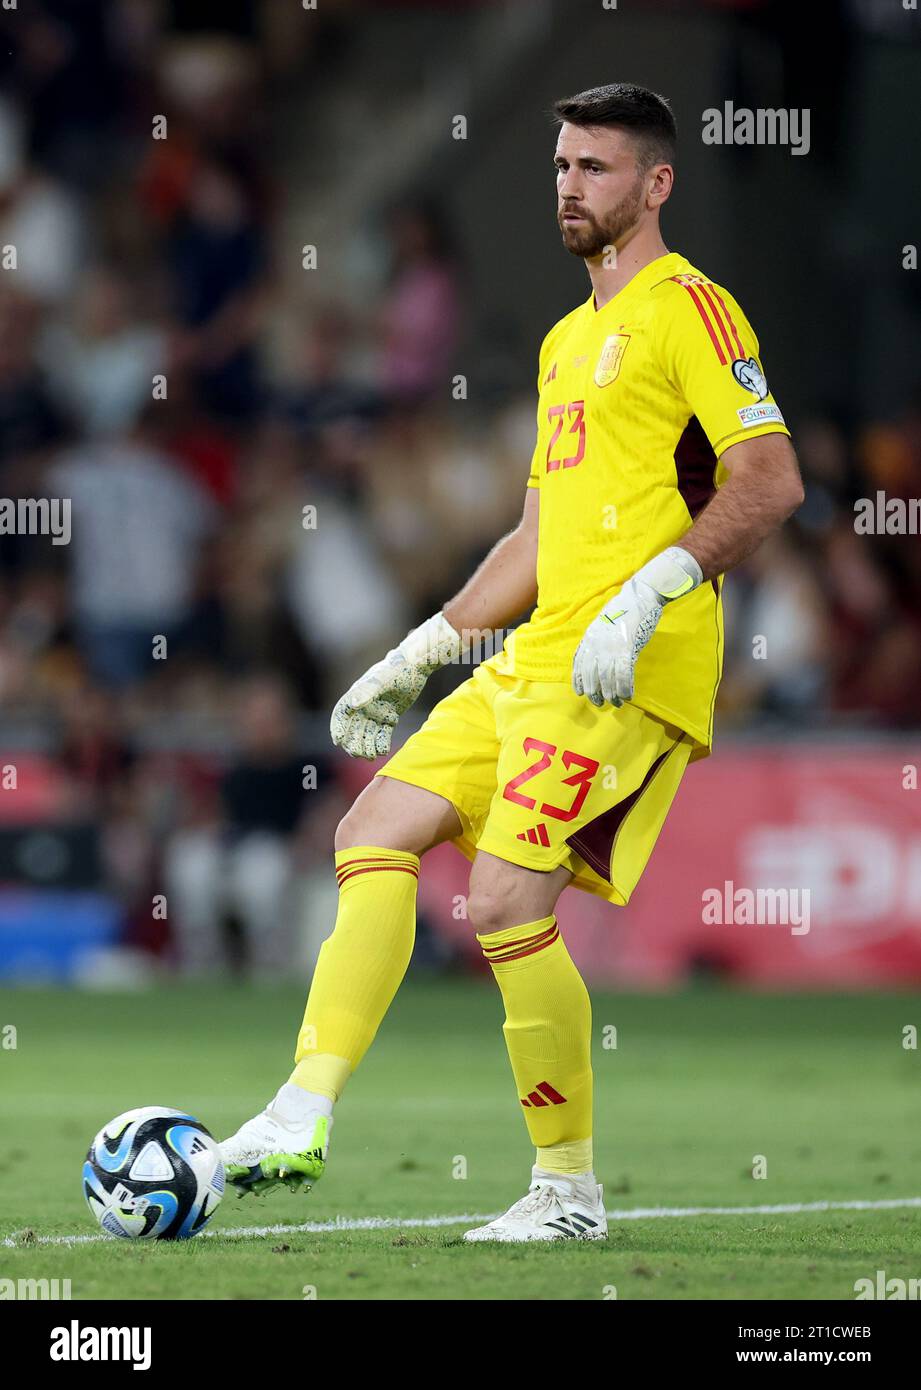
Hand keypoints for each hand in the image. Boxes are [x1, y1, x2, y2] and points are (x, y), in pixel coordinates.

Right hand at [330, 612, 462, 758]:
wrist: (416, 665)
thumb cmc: (397, 668)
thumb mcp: (382, 679)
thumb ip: (368, 691)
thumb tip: (353, 705)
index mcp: (357, 694)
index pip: (342, 714)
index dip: (338, 727)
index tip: (339, 741)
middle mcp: (364, 704)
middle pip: (354, 727)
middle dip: (354, 741)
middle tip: (359, 754)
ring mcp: (377, 710)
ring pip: (368, 732)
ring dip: (367, 744)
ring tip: (372, 755)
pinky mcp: (390, 715)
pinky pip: (383, 732)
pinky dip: (382, 741)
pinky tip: (383, 751)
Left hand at [571, 547, 702, 707]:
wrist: (640, 596)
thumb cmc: (624, 610)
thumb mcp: (603, 625)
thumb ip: (597, 641)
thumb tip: (596, 659)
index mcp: (589, 637)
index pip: (579, 664)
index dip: (579, 680)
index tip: (580, 692)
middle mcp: (596, 644)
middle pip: (591, 676)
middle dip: (595, 693)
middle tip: (601, 703)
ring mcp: (611, 646)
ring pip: (607, 679)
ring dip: (612, 694)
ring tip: (616, 702)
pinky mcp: (627, 648)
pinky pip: (623, 675)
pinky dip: (625, 688)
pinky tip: (628, 695)